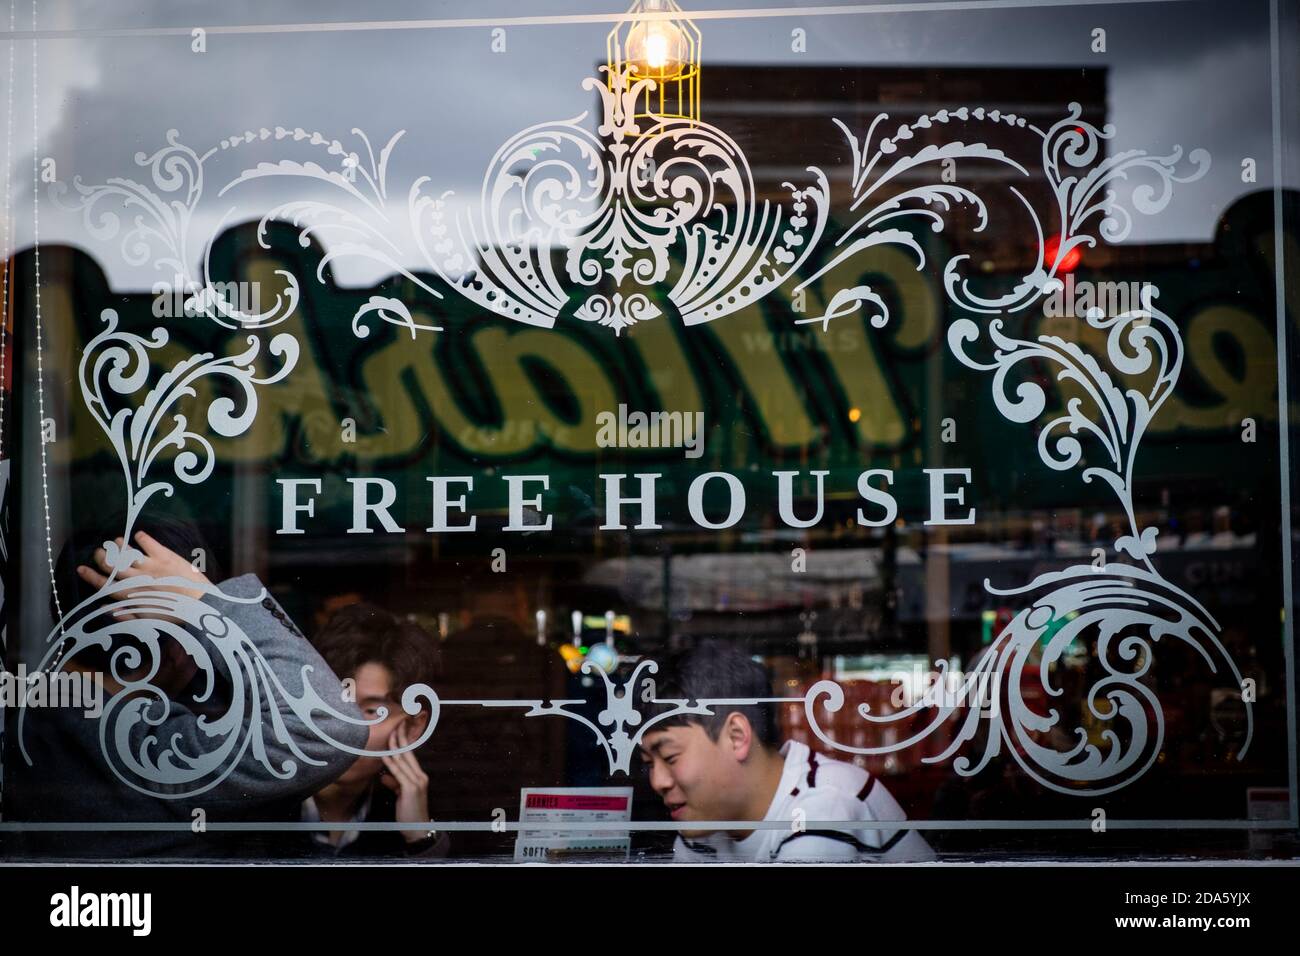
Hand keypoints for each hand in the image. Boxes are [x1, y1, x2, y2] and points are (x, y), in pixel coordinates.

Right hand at [77, 530, 211, 607]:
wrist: (200, 605)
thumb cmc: (173, 616)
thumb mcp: (145, 622)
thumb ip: (123, 614)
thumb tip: (102, 607)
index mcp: (130, 595)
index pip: (104, 584)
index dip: (90, 576)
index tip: (80, 568)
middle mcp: (136, 578)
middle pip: (111, 565)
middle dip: (101, 557)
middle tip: (98, 552)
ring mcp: (150, 566)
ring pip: (126, 552)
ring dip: (118, 545)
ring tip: (114, 541)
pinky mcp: (165, 556)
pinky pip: (149, 543)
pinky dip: (142, 538)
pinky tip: (138, 535)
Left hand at [379, 721, 431, 843]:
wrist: (418, 829)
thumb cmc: (410, 814)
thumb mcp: (402, 796)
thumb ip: (395, 785)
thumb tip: (385, 777)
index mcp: (420, 777)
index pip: (411, 756)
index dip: (405, 743)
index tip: (400, 731)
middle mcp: (420, 776)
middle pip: (409, 754)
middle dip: (402, 739)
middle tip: (397, 724)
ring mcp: (416, 782)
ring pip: (403, 761)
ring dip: (394, 747)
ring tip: (389, 735)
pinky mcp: (411, 788)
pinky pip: (398, 773)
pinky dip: (391, 763)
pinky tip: (385, 756)